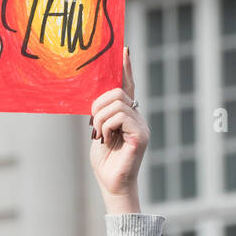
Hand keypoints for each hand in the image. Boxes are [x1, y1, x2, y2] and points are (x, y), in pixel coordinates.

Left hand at [89, 47, 148, 212]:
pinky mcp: (141, 135)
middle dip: (98, 106)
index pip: (128, 86)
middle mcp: (138, 117)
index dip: (126, 68)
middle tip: (93, 126)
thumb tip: (97, 99)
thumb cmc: (105, 163)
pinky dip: (107, 127)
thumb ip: (101, 115)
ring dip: (100, 119)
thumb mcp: (98, 132)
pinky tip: (107, 139)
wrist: (112, 185)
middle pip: (116, 92)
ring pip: (116, 104)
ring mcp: (141, 126)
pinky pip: (121, 116)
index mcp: (128, 115)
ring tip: (100, 136)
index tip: (124, 49)